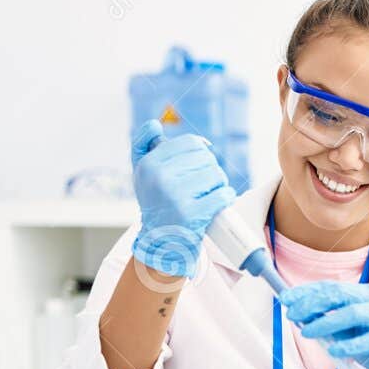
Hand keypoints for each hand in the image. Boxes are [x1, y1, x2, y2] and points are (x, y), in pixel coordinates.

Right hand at [128, 119, 234, 277]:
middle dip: (210, 171)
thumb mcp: (142, 173)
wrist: (160, 244)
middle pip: (207, 158)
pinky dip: (225, 197)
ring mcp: (176, 195)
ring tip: (208, 196)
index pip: (192, 143)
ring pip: (216, 175)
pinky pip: (223, 194)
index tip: (196, 168)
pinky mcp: (192, 214)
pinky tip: (218, 203)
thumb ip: (144, 145)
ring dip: (218, 185)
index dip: (201, 154)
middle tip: (202, 186)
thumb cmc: (156, 204)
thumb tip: (155, 125)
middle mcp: (160, 176)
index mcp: (149, 163)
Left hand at [280, 281, 368, 368]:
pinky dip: (351, 345)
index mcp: (367, 294)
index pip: (333, 287)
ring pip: (355, 313)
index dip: (307, 292)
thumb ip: (330, 323)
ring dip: (327, 321)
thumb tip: (300, 317)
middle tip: (293, 315)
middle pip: (342, 294)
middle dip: (313, 303)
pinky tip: (335, 350)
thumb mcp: (348, 333)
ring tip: (307, 332)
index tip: (286, 300)